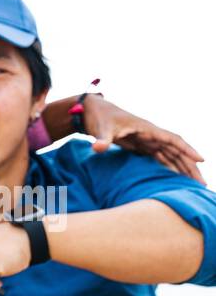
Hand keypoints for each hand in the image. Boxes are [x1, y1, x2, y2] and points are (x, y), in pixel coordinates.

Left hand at [82, 95, 205, 183]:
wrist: (94, 112)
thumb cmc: (99, 118)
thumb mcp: (101, 129)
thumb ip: (102, 139)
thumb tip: (97, 148)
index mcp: (147, 129)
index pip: (173, 140)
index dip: (187, 150)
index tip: (201, 160)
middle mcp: (151, 135)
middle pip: (176, 151)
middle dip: (189, 166)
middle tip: (201, 183)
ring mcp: (147, 140)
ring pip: (170, 155)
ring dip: (182, 168)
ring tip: (193, 184)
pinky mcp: (140, 145)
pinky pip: (160, 157)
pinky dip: (169, 167)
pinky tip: (176, 178)